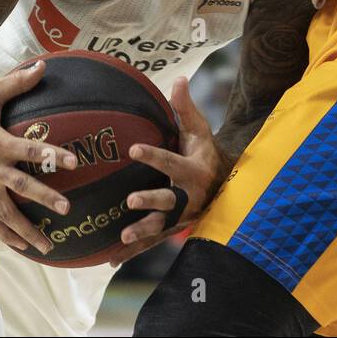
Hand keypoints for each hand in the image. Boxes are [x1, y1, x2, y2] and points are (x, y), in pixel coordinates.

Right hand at [0, 60, 78, 254]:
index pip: (28, 150)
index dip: (51, 155)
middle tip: (67, 209)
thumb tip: (44, 65)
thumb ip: (17, 83)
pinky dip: (6, 235)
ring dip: (26, 230)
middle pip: (20, 187)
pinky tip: (23, 247)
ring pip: (4, 213)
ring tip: (49, 246)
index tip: (74, 162)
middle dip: (44, 198)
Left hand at [107, 78, 229, 267]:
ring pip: (161, 225)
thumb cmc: (204, 152)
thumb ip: (186, 107)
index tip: (133, 149)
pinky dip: (133, 252)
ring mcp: (180, 216)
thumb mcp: (199, 130)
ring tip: (124, 236)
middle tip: (131, 200)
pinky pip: (152, 242)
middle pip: (169, 199)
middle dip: (151, 201)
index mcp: (193, 169)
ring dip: (143, 231)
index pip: (171, 161)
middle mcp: (188, 195)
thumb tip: (179, 78)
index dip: (153, 155)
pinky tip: (112, 259)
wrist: (224, 186)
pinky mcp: (172, 229)